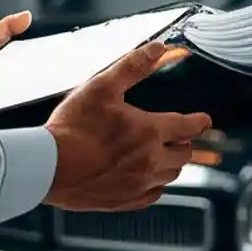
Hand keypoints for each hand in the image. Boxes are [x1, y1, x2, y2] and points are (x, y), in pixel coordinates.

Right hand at [43, 41, 210, 211]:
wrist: (47, 167)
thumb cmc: (72, 128)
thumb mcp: (102, 86)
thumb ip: (132, 66)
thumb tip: (158, 49)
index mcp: (150, 131)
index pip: (188, 126)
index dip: (199, 121)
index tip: (204, 120)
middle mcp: (150, 161)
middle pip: (184, 153)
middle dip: (184, 141)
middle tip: (178, 135)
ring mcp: (138, 184)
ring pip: (170, 175)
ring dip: (171, 162)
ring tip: (162, 153)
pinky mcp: (123, 201)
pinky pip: (152, 196)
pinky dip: (154, 185)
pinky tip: (146, 178)